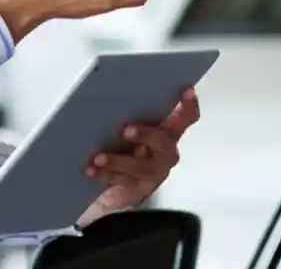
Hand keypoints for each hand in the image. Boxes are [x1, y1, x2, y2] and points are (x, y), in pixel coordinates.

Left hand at [80, 87, 201, 220]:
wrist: (106, 188)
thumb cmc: (118, 148)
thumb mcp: (125, 127)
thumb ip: (126, 113)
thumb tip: (106, 93)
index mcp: (166, 131)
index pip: (186, 117)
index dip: (189, 105)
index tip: (186, 90)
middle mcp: (165, 152)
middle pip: (165, 142)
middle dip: (146, 134)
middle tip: (125, 129)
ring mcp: (154, 173)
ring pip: (142, 167)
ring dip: (119, 161)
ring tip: (99, 158)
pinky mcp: (138, 190)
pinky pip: (125, 182)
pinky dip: (106, 175)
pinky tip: (92, 170)